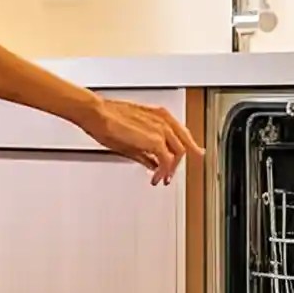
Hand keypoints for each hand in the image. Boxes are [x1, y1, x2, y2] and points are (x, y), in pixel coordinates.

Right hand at [78, 98, 204, 184]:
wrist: (97, 114)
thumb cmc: (106, 118)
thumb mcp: (131, 137)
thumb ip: (146, 151)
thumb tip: (153, 163)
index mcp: (160, 115)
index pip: (182, 134)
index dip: (189, 147)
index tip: (196, 154)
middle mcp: (164, 121)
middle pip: (183, 146)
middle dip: (177, 164)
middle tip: (169, 176)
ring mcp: (161, 130)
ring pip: (178, 154)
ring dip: (170, 170)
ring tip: (161, 179)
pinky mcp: (155, 141)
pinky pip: (167, 161)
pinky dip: (163, 172)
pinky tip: (156, 177)